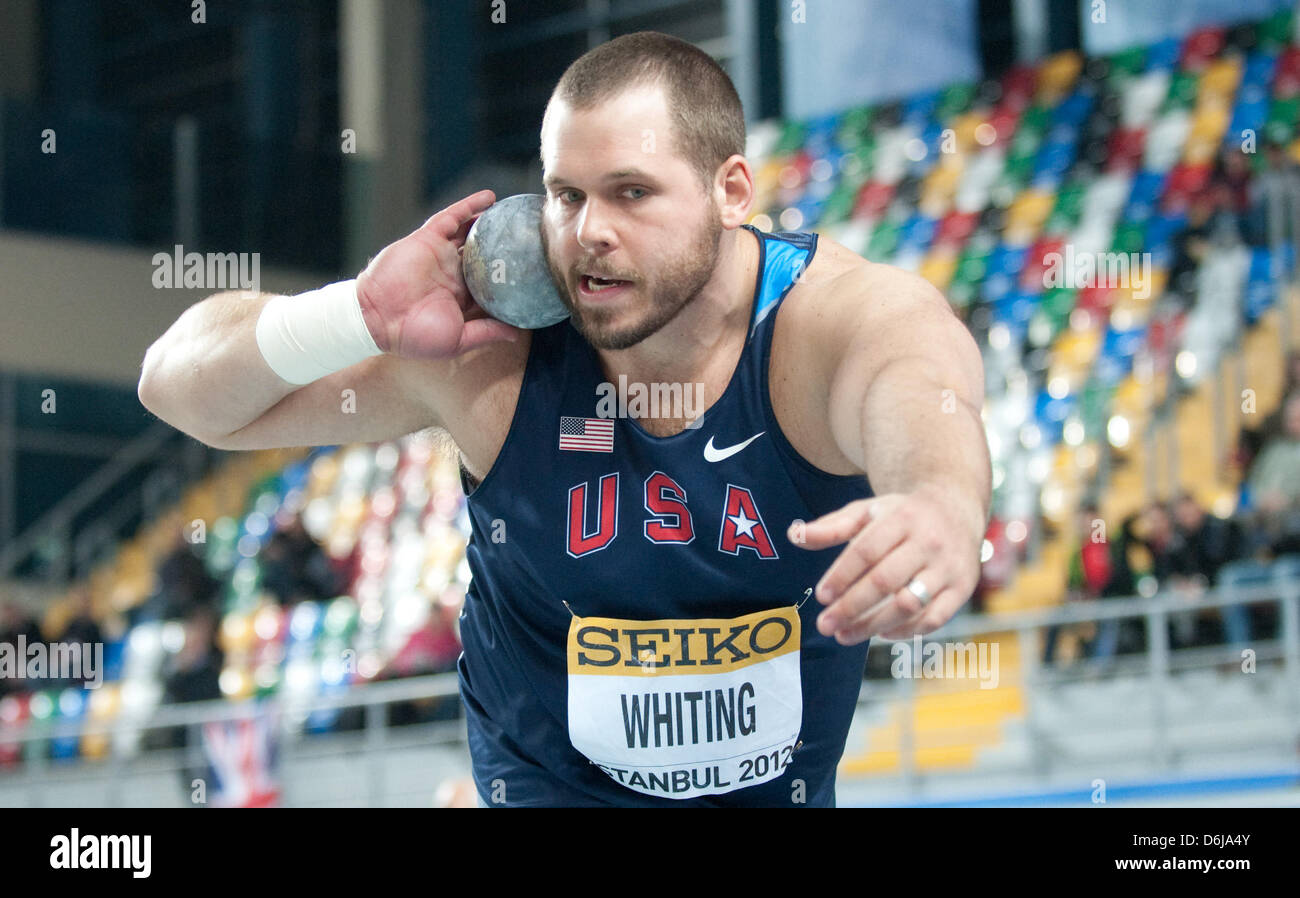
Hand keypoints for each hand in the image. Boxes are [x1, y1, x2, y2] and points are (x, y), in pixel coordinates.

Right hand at [356, 189, 524, 357]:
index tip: (536, 270)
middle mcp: (454, 274)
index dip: (512, 276)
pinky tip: (490, 198)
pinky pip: (452, 218)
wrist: (378, 319)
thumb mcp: (459, 339)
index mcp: (462, 298)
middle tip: (531, 236)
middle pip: (486, 255)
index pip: (493, 283)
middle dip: (506, 246)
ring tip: (514, 212)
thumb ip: (486, 332)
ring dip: (491, 222)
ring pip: (472, 233)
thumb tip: (516, 333)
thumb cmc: (415, 336)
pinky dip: (470, 207)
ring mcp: (442, 255)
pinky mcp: (429, 239)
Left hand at [789, 484, 983, 644]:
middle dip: (850, 607)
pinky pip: (934, 618)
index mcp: (902, 518)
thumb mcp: (868, 510)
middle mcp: (929, 542)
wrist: (956, 507)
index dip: (841, 575)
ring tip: (844, 635)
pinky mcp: (962, 588)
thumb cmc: (902, 514)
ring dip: (873, 625)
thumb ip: (832, 526)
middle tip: (824, 625)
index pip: (866, 551)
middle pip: (885, 580)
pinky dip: (906, 630)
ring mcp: (949, 567)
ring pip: (909, 604)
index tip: (821, 596)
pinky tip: (880, 633)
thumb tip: (794, 535)